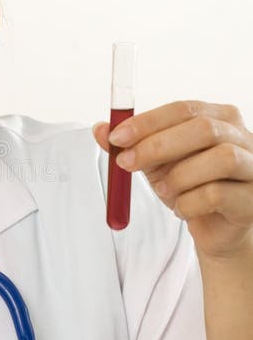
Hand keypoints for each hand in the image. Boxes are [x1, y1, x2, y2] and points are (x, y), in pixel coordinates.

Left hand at [92, 101, 252, 259]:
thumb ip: (131, 145)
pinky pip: (220, 195)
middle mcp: (244, 136)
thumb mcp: (155, 164)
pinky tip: (183, 210)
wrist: (218, 230)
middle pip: (203, 129)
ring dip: (180, 177)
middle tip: (126, 164)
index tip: (117, 137)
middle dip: (158, 146)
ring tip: (165, 191)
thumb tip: (100, 129)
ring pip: (220, 159)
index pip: (184, 109)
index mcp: (220, 118)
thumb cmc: (191, 188)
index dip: (148, 121)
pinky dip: (190, 203)